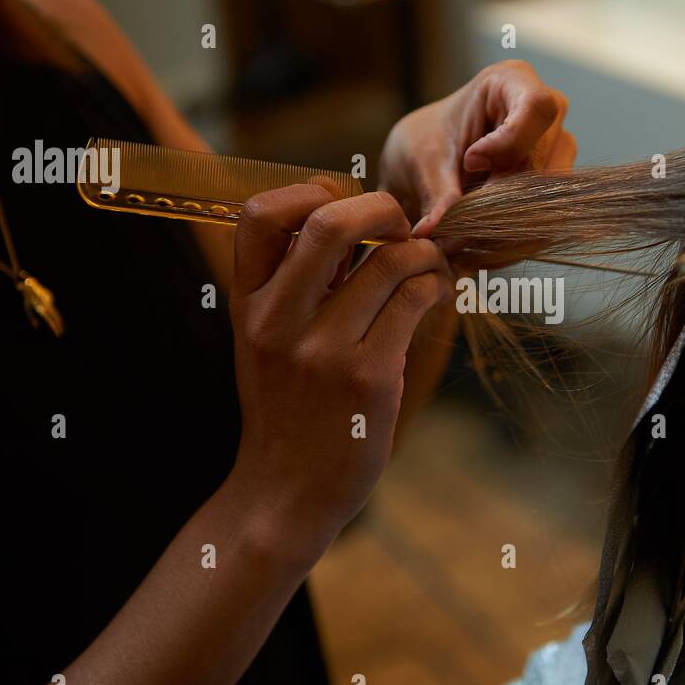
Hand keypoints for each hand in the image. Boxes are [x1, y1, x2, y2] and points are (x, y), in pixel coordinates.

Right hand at [226, 185, 451, 562]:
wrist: (287, 492)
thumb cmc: (288, 408)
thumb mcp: (267, 340)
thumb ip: (295, 282)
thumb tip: (349, 210)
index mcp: (248, 304)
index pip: (259, 214)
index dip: (306, 192)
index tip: (340, 206)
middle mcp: (278, 321)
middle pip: (331, 222)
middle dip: (381, 207)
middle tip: (402, 226)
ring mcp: (323, 350)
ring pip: (390, 261)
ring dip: (425, 253)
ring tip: (431, 267)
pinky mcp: (369, 377)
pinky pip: (414, 301)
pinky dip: (436, 286)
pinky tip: (436, 295)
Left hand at [378, 60, 576, 237]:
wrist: (430, 162)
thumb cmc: (427, 142)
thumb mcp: (424, 162)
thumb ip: (436, 193)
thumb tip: (435, 230)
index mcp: (513, 81)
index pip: (536, 108)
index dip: (509, 142)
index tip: (470, 163)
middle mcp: (547, 113)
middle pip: (543, 159)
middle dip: (501, 199)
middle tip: (458, 227)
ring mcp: (558, 149)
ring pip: (550, 194)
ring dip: (507, 225)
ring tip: (465, 241)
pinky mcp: (557, 185)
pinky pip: (549, 218)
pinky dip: (514, 240)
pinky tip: (482, 248)